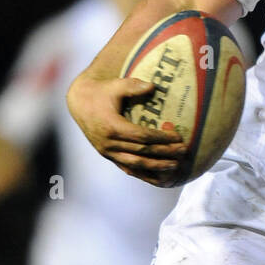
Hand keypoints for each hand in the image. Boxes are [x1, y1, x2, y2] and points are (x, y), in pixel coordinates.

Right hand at [66, 72, 186, 185]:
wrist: (80, 104)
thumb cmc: (102, 92)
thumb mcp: (116, 85)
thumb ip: (133, 86)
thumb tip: (153, 87)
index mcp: (112, 126)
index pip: (141, 136)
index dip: (161, 138)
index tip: (178, 137)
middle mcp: (109, 143)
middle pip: (142, 151)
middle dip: (164, 152)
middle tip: (183, 150)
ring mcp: (108, 152)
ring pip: (135, 164)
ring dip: (157, 167)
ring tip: (175, 166)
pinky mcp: (109, 156)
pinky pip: (128, 169)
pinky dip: (144, 175)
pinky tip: (159, 178)